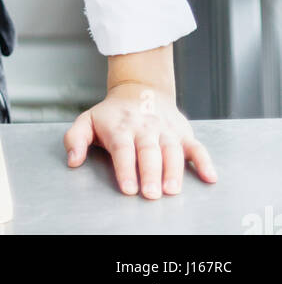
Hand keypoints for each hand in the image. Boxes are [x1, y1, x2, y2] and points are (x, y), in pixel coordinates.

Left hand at [63, 81, 217, 197]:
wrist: (140, 89)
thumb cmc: (112, 113)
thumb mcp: (88, 120)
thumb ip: (76, 139)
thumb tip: (73, 161)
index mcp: (121, 127)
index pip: (123, 149)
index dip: (126, 169)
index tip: (129, 188)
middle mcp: (145, 128)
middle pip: (149, 150)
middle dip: (150, 172)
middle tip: (150, 193)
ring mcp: (166, 130)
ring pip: (172, 150)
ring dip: (174, 170)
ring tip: (171, 189)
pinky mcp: (183, 133)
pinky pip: (197, 147)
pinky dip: (205, 161)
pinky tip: (210, 177)